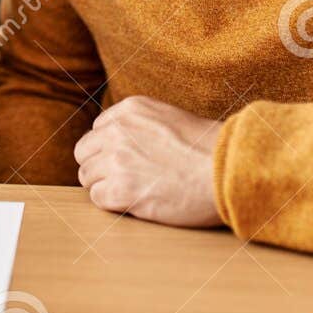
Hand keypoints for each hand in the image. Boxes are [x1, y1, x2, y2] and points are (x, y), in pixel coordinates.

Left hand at [74, 96, 222, 226]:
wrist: (228, 170)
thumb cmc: (209, 149)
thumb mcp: (169, 118)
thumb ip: (140, 125)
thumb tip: (120, 142)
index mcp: (129, 109)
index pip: (97, 131)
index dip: (109, 149)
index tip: (127, 161)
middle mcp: (117, 131)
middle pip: (85, 154)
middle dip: (100, 168)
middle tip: (124, 180)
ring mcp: (116, 160)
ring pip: (87, 177)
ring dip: (106, 187)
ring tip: (135, 192)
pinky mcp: (121, 190)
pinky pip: (97, 198)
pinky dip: (113, 204)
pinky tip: (136, 202)